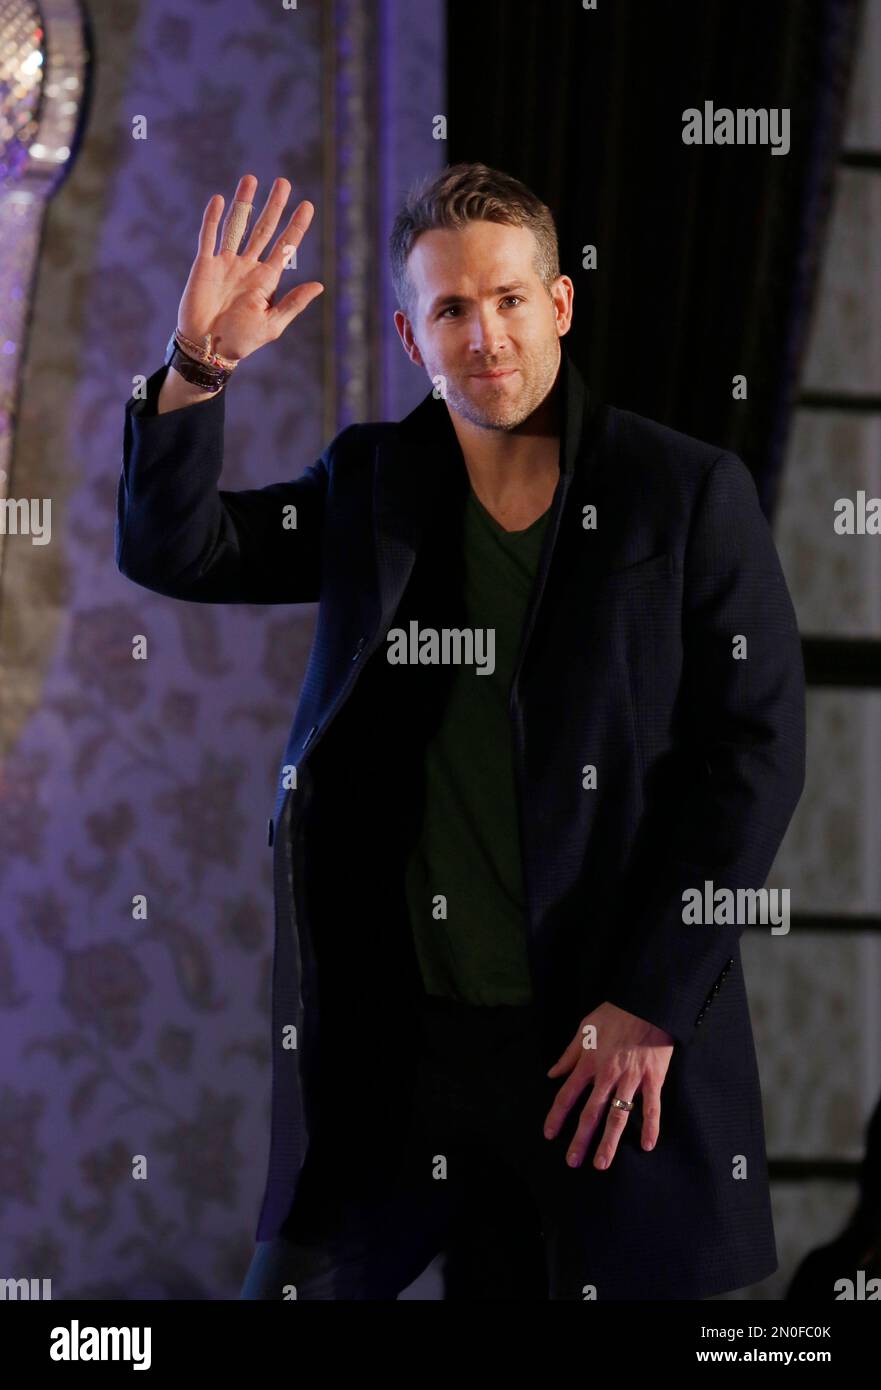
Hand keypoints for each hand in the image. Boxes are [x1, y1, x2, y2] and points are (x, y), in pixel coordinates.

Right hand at [176, 173, 323, 363]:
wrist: (208, 348)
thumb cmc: (241, 341)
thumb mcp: (272, 324)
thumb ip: (293, 303)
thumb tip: (319, 285)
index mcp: (267, 280)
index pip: (285, 246)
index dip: (296, 226)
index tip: (307, 205)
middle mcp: (248, 266)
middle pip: (264, 229)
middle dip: (274, 206)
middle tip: (284, 182)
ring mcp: (226, 263)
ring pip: (237, 225)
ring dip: (244, 203)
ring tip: (252, 179)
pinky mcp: (205, 265)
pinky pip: (209, 236)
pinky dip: (214, 218)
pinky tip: (221, 199)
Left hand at [543, 1001, 673, 1169]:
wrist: (646, 1002)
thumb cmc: (615, 1014)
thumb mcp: (585, 1028)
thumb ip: (569, 1054)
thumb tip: (552, 1073)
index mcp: (589, 1062)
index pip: (567, 1095)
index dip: (557, 1116)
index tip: (550, 1134)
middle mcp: (607, 1074)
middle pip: (591, 1113)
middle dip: (580, 1139)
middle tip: (573, 1161)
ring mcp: (631, 1079)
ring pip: (618, 1116)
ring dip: (609, 1142)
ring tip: (602, 1164)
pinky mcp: (653, 1079)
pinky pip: (652, 1107)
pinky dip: (650, 1127)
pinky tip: (646, 1145)